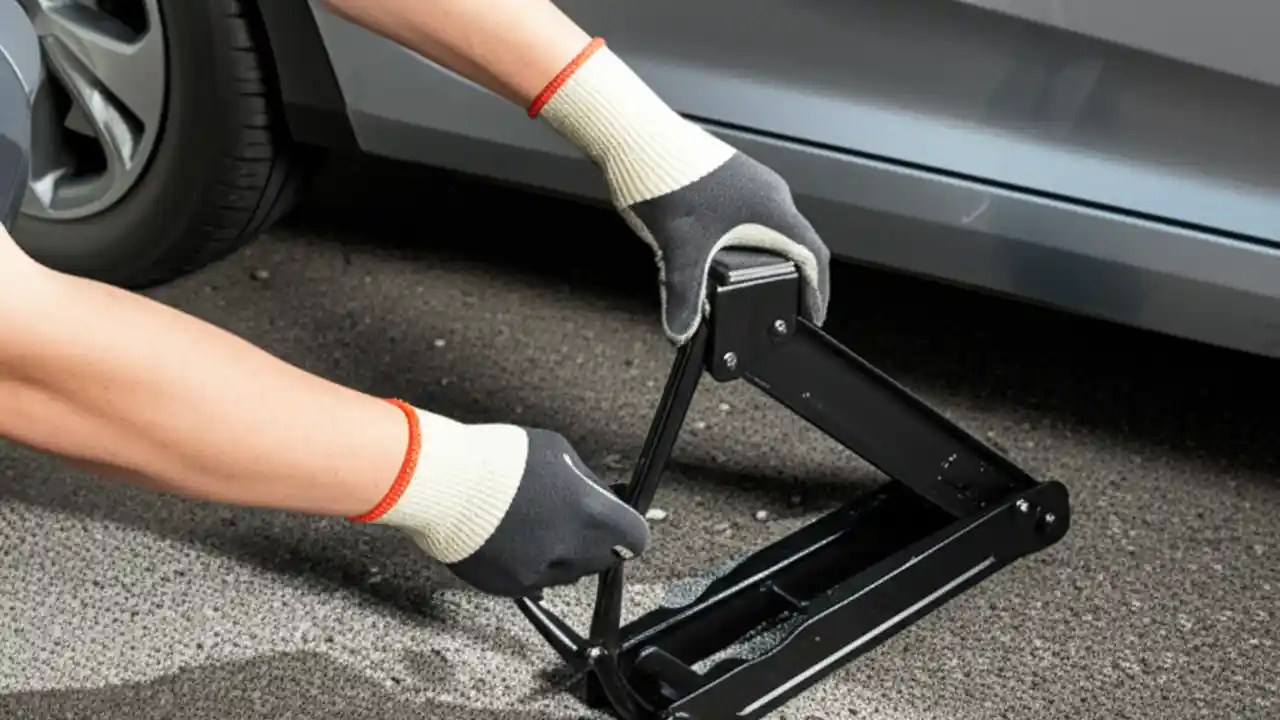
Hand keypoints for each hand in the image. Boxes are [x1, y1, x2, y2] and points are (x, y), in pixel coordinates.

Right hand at [443, 428, 648, 596]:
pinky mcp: (508, 586)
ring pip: (568, 575)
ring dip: (561, 556)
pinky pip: (534, 584)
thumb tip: (603, 499)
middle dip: (593, 542)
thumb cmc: (498, 460)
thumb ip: (587, 483)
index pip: (635, 538)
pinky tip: (514, 540)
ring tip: (534, 525)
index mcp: (588, 514)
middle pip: (602, 559)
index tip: (619, 523)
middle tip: (570, 519)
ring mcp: (537, 573)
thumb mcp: (558, 452)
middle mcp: (567, 550)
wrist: (441, 483)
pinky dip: (530, 567)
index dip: (628, 529)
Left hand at [617, 150, 831, 343]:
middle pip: (796, 243)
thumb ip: (683, 297)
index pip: (813, 256)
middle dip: (794, 278)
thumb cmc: (667, 178)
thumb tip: (681, 331)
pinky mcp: (728, 178)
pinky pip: (749, 215)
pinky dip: (746, 241)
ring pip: (770, 228)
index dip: (818, 291)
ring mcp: (749, 182)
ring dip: (769, 257)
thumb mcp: (678, 251)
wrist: (636, 135)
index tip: (814, 315)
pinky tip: (720, 254)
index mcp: (771, 210)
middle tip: (786, 306)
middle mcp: (769, 193)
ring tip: (755, 285)